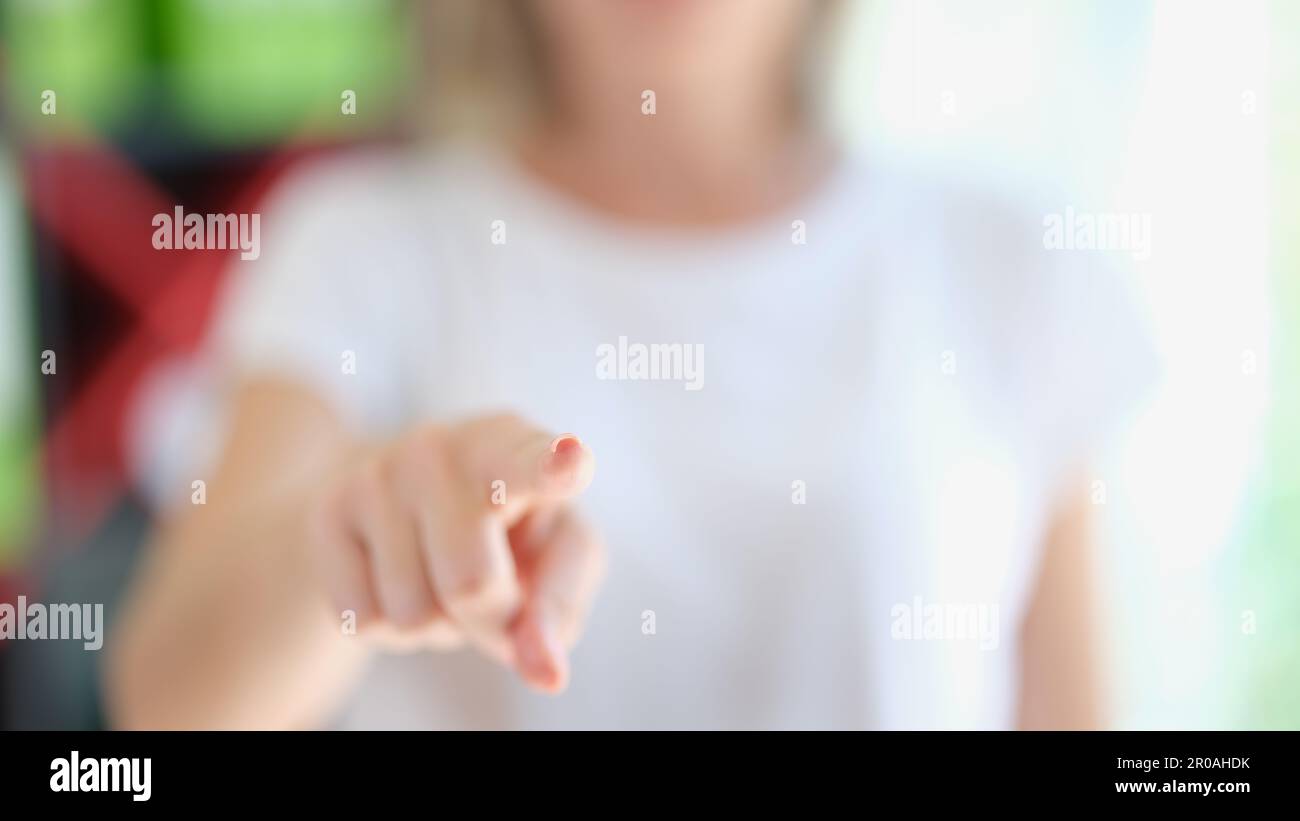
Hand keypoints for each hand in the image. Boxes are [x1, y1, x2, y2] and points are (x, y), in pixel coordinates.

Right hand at [310, 414, 602, 692]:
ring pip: (413, 613)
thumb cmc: (503, 531)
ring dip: (435, 625)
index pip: (535, 460)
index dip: (555, 466)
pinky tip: (394, 576)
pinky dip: (388, 628)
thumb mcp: (551, 558)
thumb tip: (546, 673)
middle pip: (471, 585)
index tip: (571, 461)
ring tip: (436, 573)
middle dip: (485, 619)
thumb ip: (559, 610)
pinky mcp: (328, 508)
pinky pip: (364, 619)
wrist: (396, 497)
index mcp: (519, 447)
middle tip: (489, 593)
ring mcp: (381, 471)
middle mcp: (448, 447)